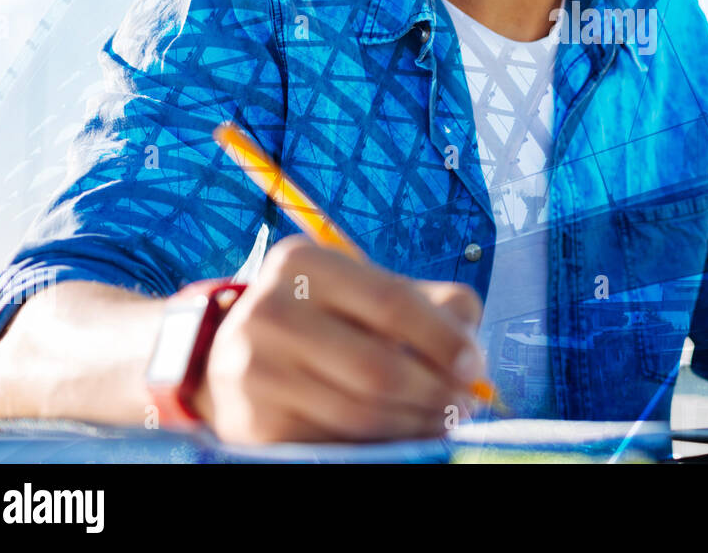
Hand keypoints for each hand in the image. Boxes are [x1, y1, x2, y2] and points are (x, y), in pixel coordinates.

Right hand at [189, 235, 484, 442]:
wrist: (232, 357)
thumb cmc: (323, 316)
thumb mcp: (366, 290)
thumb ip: (430, 303)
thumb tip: (470, 349)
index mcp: (303, 264)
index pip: (391, 302)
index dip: (443, 338)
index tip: (475, 365)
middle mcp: (270, 312)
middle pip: (378, 366)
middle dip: (436, 391)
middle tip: (466, 404)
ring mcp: (255, 371)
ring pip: (361, 412)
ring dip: (416, 423)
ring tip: (443, 420)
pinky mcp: (254, 423)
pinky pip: (336, 441)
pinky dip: (380, 443)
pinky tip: (402, 434)